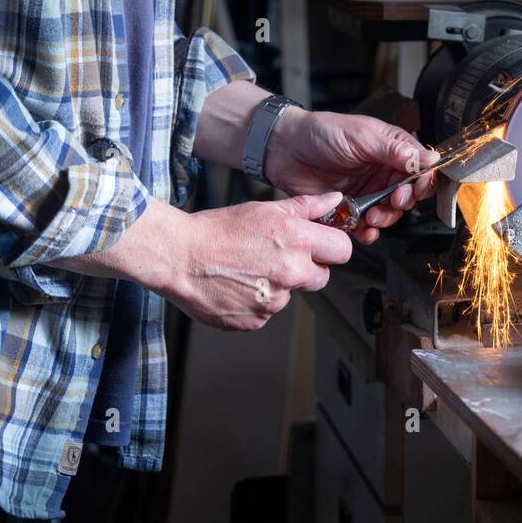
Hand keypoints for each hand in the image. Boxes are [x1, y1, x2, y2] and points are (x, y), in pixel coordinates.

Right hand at [53, 190, 351, 331]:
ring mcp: (273, 302)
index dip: (333, 246)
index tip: (322, 245)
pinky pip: (267, 312)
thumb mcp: (265, 209)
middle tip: (280, 256)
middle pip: (321, 277)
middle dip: (307, 268)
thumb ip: (306, 207)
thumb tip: (335, 201)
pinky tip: (238, 285)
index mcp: (296, 241)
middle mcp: (289, 273)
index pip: (342, 250)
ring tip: (249, 269)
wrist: (179, 256)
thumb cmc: (217, 230)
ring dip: (278, 286)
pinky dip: (256, 302)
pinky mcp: (255, 321)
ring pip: (291, 296)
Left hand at [265, 108, 440, 243]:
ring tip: (372, 214)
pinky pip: (366, 227)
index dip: (423, 181)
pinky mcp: (349, 210)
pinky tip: (363, 229)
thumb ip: (396, 149)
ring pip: (389, 214)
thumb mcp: (363, 136)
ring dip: (386, 218)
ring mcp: (367, 192)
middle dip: (403, 202)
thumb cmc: (323, 133)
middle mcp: (382, 173)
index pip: (420, 169)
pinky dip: (368, 231)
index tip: (417, 188)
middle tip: (394, 200)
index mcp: (391, 151)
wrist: (286, 149)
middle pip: (408, 196)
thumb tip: (430, 157)